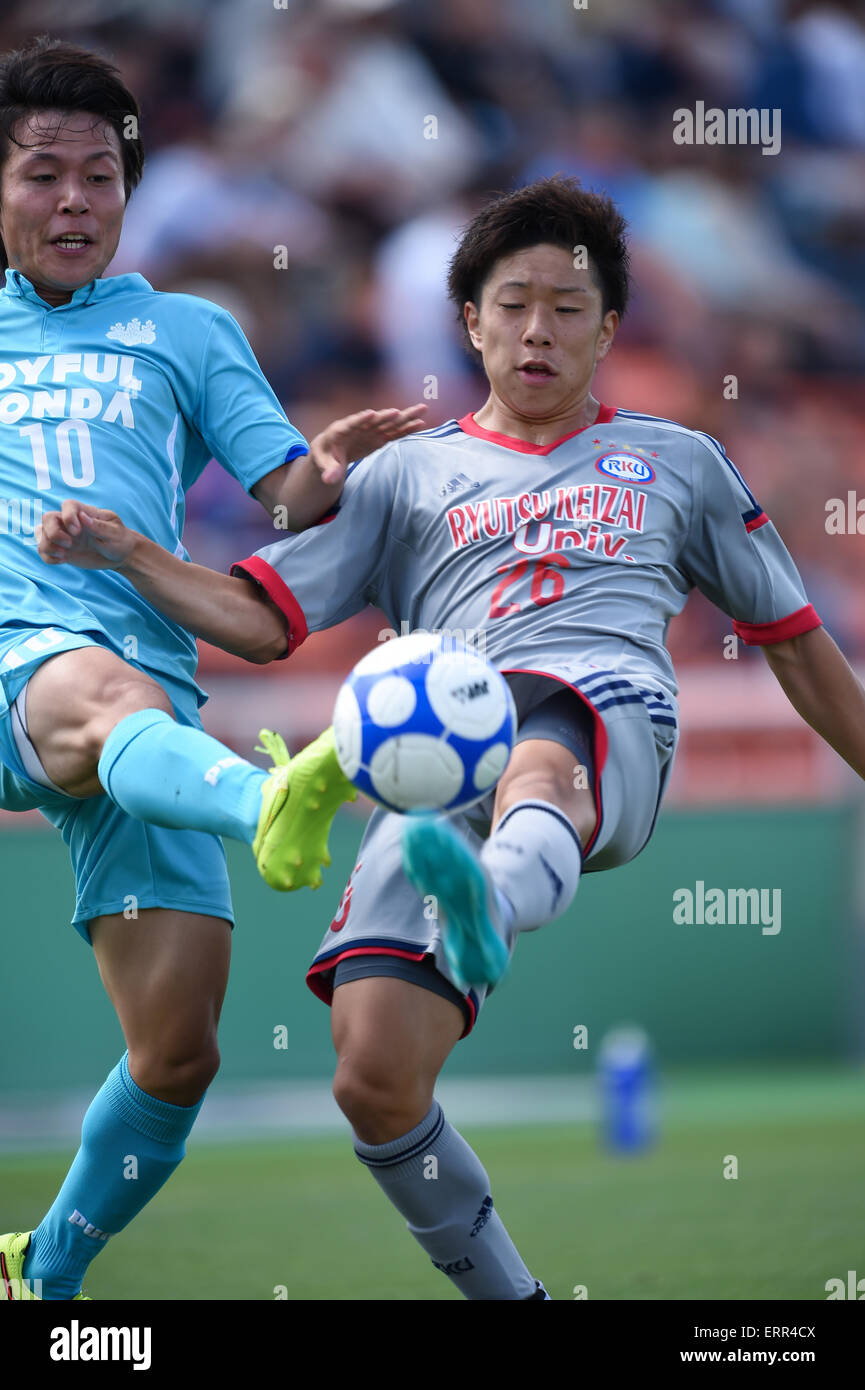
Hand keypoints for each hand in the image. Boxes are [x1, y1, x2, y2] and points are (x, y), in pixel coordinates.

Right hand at [37, 500, 136, 569]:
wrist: (120, 556)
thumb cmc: (120, 540)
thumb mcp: (115, 533)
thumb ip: (99, 526)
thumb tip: (83, 517)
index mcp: (85, 513)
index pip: (68, 505)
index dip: (68, 516)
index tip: (78, 531)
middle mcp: (70, 523)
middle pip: (48, 518)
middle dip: (53, 532)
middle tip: (69, 544)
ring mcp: (64, 536)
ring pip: (42, 534)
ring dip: (48, 545)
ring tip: (64, 555)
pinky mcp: (62, 550)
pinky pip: (44, 550)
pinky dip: (48, 557)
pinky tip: (63, 561)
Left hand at [307, 403, 427, 486]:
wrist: (331, 451)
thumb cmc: (324, 456)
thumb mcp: (322, 463)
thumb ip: (328, 470)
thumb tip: (329, 480)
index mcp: (341, 430)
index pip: (351, 424)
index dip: (360, 419)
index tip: (371, 414)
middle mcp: (359, 426)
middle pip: (375, 419)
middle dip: (388, 415)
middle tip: (400, 411)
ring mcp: (371, 430)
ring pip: (389, 423)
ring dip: (405, 417)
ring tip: (422, 409)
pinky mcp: (379, 436)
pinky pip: (394, 432)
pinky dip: (406, 428)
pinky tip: (420, 423)